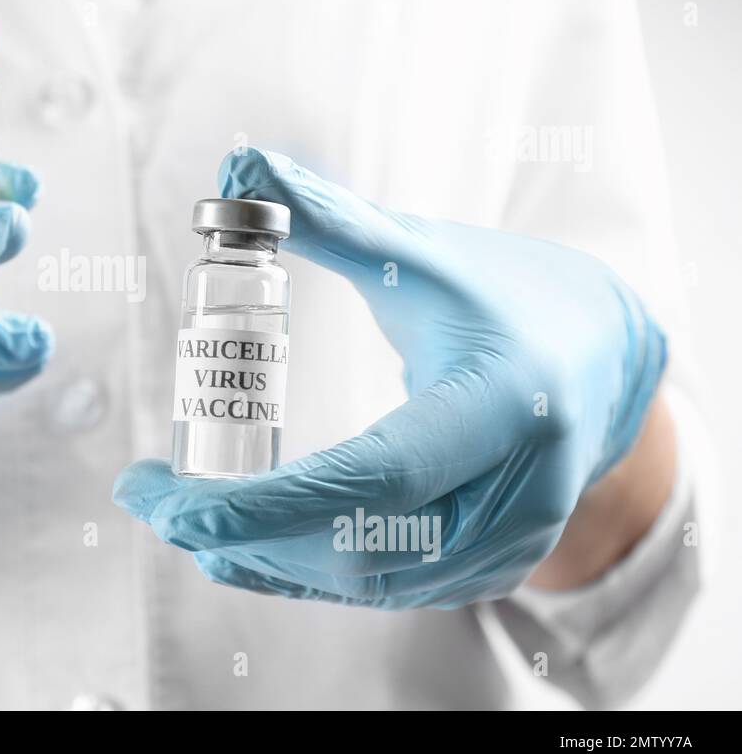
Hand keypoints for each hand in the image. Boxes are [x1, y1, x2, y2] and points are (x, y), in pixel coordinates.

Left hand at [115, 149, 665, 607]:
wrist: (601, 356)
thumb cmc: (509, 295)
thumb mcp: (423, 252)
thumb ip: (330, 217)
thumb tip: (238, 167)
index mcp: (504, 405)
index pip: (374, 478)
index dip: (268, 502)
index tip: (175, 500)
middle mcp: (517, 491)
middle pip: (360, 545)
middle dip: (240, 534)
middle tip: (152, 501)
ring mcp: (508, 543)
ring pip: (366, 579)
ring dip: (263, 558)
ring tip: (181, 519)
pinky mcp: (487, 565)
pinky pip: (383, 586)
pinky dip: (303, 571)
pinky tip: (240, 548)